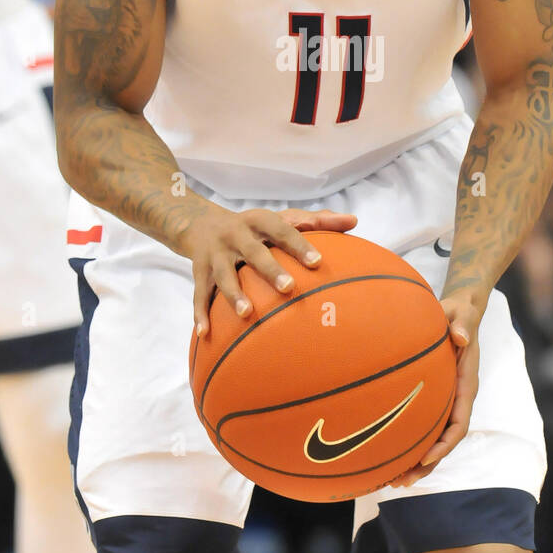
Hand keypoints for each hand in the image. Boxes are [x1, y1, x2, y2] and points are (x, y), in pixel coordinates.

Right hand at [187, 206, 356, 335]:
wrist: (200, 224)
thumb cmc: (255, 227)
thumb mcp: (281, 219)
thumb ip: (318, 221)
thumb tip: (354, 221)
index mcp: (259, 221)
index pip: (282, 229)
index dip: (300, 245)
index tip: (318, 262)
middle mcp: (235, 235)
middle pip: (253, 252)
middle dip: (269, 269)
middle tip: (289, 287)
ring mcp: (215, 254)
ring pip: (223, 275)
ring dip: (233, 294)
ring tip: (247, 314)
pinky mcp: (199, 271)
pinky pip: (199, 294)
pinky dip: (200, 313)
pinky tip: (205, 333)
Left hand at [385, 295, 482, 488]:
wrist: (458, 312)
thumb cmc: (456, 314)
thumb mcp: (459, 314)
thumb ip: (461, 324)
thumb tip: (460, 335)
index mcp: (466, 385)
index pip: (459, 423)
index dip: (445, 444)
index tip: (426, 458)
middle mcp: (458, 399)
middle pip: (444, 442)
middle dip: (425, 465)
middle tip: (401, 482)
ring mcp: (446, 401)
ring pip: (433, 440)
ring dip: (416, 462)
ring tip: (391, 481)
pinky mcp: (434, 399)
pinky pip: (424, 427)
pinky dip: (409, 443)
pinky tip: (386, 454)